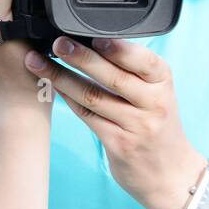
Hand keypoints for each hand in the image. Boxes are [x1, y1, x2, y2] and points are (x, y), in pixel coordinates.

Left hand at [24, 37, 204, 208]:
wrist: (170, 173)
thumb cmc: (158, 124)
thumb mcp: (157, 93)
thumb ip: (133, 71)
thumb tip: (90, 41)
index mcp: (163, 82)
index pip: (143, 60)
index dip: (118, 48)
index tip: (93, 35)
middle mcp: (154, 103)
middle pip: (113, 77)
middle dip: (82, 57)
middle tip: (58, 43)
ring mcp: (137, 126)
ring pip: (94, 96)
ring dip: (62, 77)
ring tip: (38, 62)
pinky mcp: (119, 144)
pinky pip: (88, 116)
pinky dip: (68, 98)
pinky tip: (53, 86)